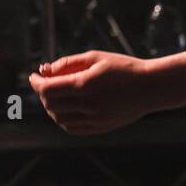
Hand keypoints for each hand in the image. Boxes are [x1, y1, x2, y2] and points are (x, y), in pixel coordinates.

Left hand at [29, 51, 160, 134]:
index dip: (36, 83)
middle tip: (45, 83)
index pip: (48, 89)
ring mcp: (95, 119)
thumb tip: (45, 70)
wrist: (152, 87)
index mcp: (86, 84)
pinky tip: (65, 109)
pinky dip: (63, 119)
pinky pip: (72, 128)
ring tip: (56, 95)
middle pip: (51, 104)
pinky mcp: (101, 127)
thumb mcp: (96, 58)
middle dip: (42, 93)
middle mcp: (89, 104)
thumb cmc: (123, 67)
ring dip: (51, 107)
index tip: (34, 76)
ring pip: (59, 118)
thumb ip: (68, 63)